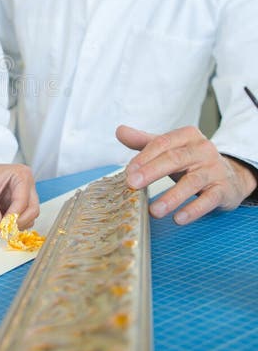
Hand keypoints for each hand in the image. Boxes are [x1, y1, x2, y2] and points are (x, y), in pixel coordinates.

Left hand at [0, 161, 38, 229]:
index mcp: (21, 175)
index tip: (1, 227)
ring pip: (30, 216)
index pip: (23, 201)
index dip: (13, 216)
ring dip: (17, 225)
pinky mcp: (20, 204)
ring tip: (0, 226)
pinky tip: (2, 224)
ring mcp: (25, 194)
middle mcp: (27, 184)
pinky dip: (14, 224)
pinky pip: (23, 218)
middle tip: (2, 230)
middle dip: (18, 222)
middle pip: (32, 210)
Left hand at [117, 124, 257, 224]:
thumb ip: (145, 142)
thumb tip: (120, 131)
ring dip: (171, 197)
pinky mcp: (223, 189)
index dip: (144, 157)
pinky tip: (179, 218)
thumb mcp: (170, 149)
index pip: (163, 143)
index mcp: (188, 136)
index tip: (128, 172)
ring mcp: (215, 170)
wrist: (231, 176)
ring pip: (192, 182)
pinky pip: (209, 199)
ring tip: (154, 210)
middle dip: (151, 172)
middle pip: (175, 159)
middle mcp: (203, 150)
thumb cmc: (192, 162)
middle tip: (132, 185)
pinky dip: (193, 210)